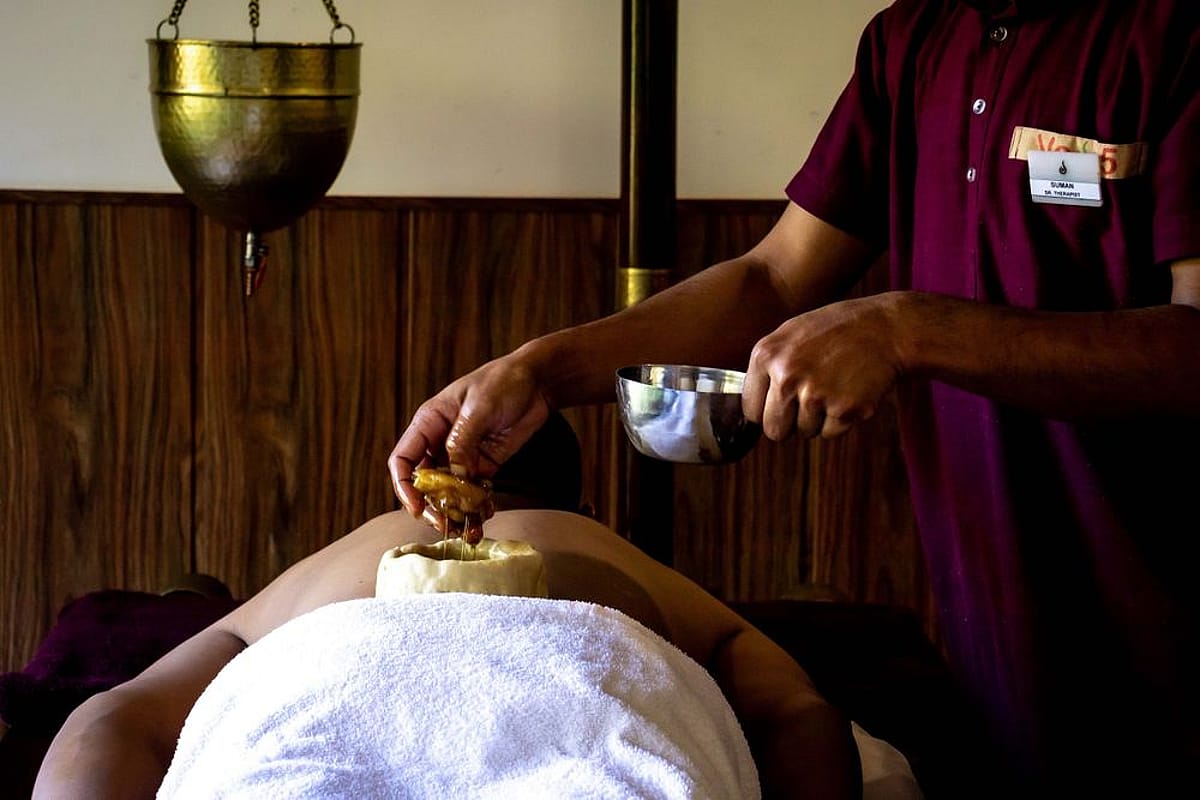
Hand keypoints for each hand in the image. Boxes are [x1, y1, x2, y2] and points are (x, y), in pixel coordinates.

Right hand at [388, 354, 551, 523]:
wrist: (537, 381)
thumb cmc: (502, 382)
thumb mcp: (479, 408)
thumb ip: (463, 441)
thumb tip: (454, 475)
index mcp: (429, 423)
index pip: (403, 460)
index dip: (405, 486)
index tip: (417, 506)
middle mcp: (441, 442)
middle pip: (424, 483)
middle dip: (432, 506)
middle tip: (446, 525)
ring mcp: (462, 456)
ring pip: (448, 492)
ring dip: (455, 512)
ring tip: (467, 530)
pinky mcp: (484, 465)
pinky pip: (473, 492)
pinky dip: (476, 507)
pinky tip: (484, 517)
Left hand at [742, 293, 903, 439]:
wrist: (885, 328)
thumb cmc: (835, 332)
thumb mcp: (790, 334)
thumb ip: (766, 368)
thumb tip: (749, 412)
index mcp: (765, 355)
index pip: (751, 411)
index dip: (767, 411)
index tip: (780, 405)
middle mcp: (785, 376)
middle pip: (774, 431)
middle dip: (789, 424)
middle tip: (809, 402)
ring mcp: (814, 395)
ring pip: (804, 432)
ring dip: (819, 418)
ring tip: (834, 386)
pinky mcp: (843, 410)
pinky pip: (830, 433)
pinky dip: (840, 420)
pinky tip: (849, 391)